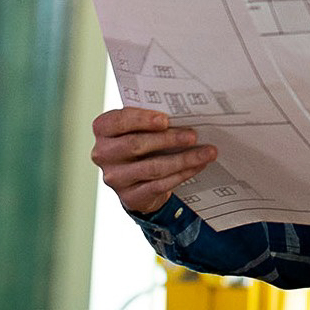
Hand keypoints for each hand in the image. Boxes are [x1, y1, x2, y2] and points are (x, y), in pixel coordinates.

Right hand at [90, 107, 216, 213]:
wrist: (137, 179)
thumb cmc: (142, 143)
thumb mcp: (140, 127)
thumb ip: (152, 119)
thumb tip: (186, 113)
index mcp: (104, 130)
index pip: (118, 121)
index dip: (141, 120)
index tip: (165, 120)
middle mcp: (103, 154)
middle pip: (135, 145)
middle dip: (168, 139)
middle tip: (193, 136)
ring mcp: (115, 178)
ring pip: (152, 167)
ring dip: (183, 159)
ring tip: (207, 152)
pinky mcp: (130, 196)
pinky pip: (159, 185)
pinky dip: (182, 174)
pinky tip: (198, 166)